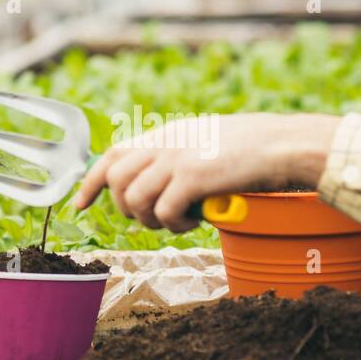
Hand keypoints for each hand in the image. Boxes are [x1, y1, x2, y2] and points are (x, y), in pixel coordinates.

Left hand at [72, 112, 339, 231]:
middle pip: (116, 179)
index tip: (79, 203)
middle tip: (152, 217)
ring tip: (177, 221)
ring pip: (133, 200)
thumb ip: (177, 157)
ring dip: (151, 220)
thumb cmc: (251, 150)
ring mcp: (176, 159)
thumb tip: (156, 186)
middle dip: (124, 207)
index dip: (91, 181)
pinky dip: (174, 225)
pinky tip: (194, 222)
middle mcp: (165, 143)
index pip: (112, 154)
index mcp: (166, 134)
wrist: (281, 145)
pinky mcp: (192, 178)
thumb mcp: (204, 143)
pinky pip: (163, 211)